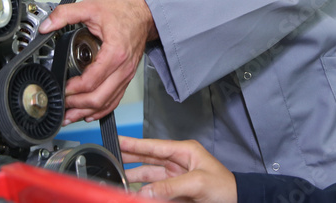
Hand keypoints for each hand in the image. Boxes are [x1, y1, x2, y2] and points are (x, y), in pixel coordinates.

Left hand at [38, 0, 156, 124]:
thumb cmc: (122, 13)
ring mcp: (126, 75)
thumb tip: (46, 25)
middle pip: (99, 98)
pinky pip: (114, 100)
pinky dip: (101, 110)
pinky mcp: (126, 78)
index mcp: (114, 53)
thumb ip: (66, 13)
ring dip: (86, 112)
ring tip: (69, 116)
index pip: (91, 81)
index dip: (73, 89)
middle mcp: (122, 68)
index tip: (61, 88)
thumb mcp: (91, 8)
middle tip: (61, 104)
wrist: (143, 15)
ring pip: (106, 103)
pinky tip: (88, 113)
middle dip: (77, 105)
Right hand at [120, 136, 236, 202]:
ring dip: (134, 180)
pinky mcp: (175, 194)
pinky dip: (144, 193)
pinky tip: (133, 194)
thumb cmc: (225, 188)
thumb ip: (170, 187)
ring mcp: (175, 179)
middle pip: (148, 160)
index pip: (154, 146)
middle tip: (110, 158)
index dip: (135, 144)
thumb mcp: (198, 183)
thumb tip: (144, 192)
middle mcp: (177, 163)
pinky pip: (155, 192)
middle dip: (129, 159)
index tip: (118, 141)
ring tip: (117, 180)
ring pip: (148, 178)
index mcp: (184, 152)